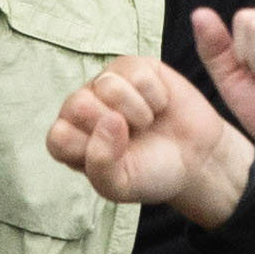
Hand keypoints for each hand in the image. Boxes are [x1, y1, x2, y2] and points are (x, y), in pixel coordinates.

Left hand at [44, 56, 251, 227]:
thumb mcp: (121, 186)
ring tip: (146, 123)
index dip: (90, 148)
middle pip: (78, 104)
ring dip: (137, 112)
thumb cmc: (151, 173)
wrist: (196, 159)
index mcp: (70, 140)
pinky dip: (155, 96)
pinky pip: (138, 74)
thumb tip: (109, 120)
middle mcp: (82, 108)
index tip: (116, 158)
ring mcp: (106, 84)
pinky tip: (158, 106)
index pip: (58, 137)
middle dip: (113, 126)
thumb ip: (101, 165)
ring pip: (109, 86)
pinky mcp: (133, 67)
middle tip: (132, 138)